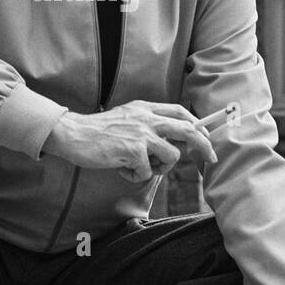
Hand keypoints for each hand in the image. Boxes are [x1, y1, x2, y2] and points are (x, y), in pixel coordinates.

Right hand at [43, 101, 216, 182]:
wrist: (74, 134)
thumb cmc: (99, 131)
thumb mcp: (127, 117)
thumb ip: (148, 124)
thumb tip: (171, 141)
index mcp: (146, 108)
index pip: (182, 112)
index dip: (198, 126)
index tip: (207, 138)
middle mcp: (147, 118)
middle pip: (188, 130)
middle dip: (205, 146)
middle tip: (211, 159)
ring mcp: (141, 134)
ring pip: (172, 155)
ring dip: (161, 168)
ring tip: (140, 167)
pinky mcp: (133, 151)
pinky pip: (149, 171)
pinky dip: (137, 175)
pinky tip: (122, 169)